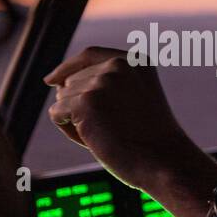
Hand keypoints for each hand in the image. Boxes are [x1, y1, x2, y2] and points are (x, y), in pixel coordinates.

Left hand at [45, 46, 202, 190]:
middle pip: (72, 80)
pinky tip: (97, 139)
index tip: (51, 80)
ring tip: (109, 134)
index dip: (67, 68)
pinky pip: (57, 114)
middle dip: (80, 107)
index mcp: (136, 61)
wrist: (165, 161)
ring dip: (76, 121)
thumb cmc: (150, 140)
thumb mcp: (136, 99)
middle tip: (114, 128)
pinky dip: (71, 131)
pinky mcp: (86, 101)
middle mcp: (119, 65)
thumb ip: (109, 85)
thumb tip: (56, 84)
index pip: (90, 55)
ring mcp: (102, 82)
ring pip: (63, 98)